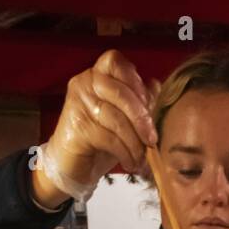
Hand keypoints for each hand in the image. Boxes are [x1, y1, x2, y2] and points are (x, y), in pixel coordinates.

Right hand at [33, 50, 157, 208]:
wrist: (73, 167)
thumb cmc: (101, 141)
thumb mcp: (125, 119)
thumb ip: (139, 100)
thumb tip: (155, 86)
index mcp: (96, 75)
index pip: (115, 61)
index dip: (135, 81)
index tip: (148, 106)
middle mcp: (84, 83)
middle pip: (120, 91)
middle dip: (141, 118)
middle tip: (152, 140)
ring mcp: (77, 104)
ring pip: (116, 118)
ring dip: (134, 142)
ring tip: (141, 158)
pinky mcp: (76, 127)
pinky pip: (108, 137)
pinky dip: (124, 152)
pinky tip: (130, 162)